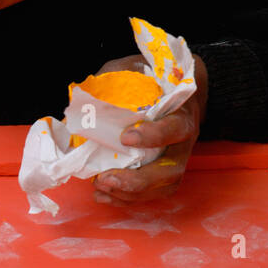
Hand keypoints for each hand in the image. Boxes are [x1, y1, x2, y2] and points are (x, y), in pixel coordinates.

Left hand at [91, 53, 207, 205]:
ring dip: (131, 194)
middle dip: (138, 180)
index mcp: (182, 112)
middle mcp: (184, 141)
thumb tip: (83, 96)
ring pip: (163, 187)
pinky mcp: (166, 173)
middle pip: (171, 170)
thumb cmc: (153, 79)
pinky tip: (104, 196)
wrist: (177, 90)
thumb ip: (114, 78)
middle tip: (106, 178)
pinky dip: (128, 199)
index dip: (153, 136)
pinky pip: (153, 194)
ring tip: (101, 188)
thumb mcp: (134, 68)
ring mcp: (178, 160)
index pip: (175, 128)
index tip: (125, 137)